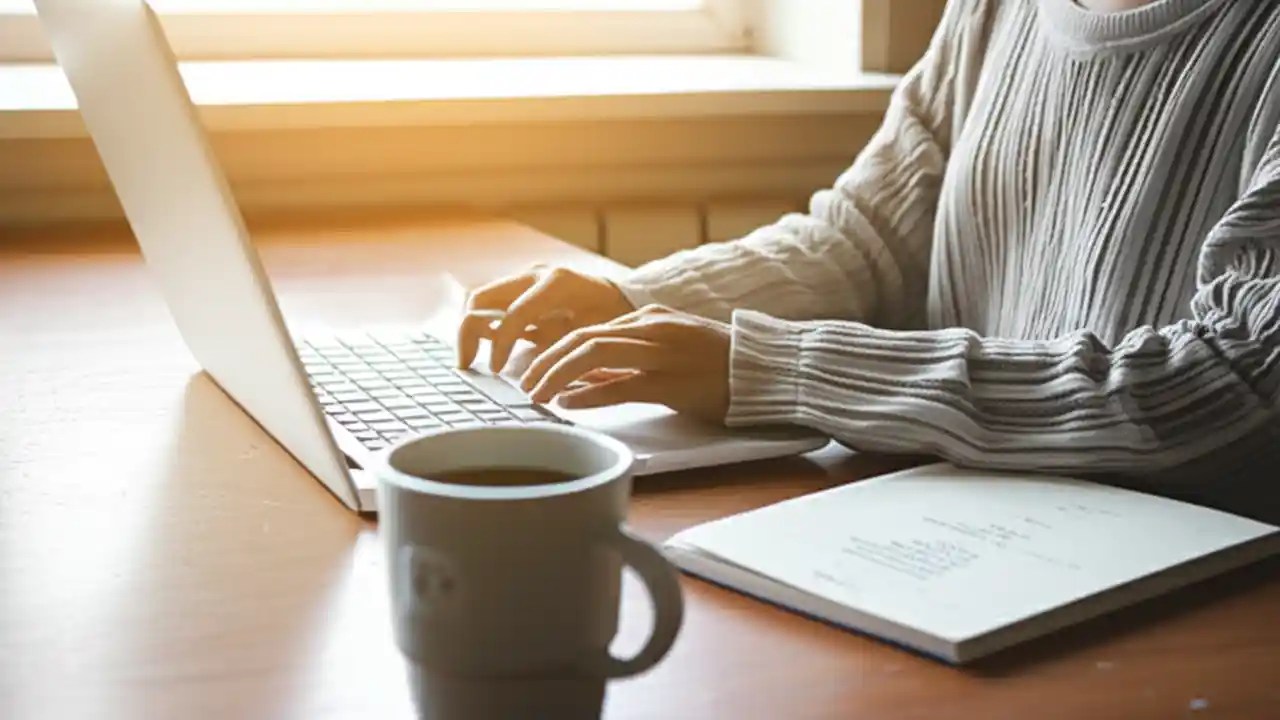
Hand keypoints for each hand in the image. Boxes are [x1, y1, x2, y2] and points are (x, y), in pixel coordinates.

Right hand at [456, 266, 634, 372]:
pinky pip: (491, 308)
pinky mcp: (520, 291)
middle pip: (482, 298)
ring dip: (471, 331)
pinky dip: (483, 329)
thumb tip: (534, 377)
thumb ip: (562, 350)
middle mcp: (535, 275)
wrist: (624, 297)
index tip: (497, 370)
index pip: (513, 313)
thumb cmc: (615, 319)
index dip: (501, 344)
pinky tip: (485, 353)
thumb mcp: (594, 337)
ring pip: (481, 301)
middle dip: (468, 332)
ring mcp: (525, 280)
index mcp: (557, 283)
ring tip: (471, 361)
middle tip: (466, 365)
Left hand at [519, 305, 731, 422]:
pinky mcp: (673, 382)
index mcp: (649, 320)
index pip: (588, 329)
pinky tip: (569, 404)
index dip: (553, 349)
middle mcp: (651, 330)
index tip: (531, 369)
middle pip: (582, 338)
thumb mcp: (668, 351)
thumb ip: (628, 361)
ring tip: (536, 395)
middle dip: (545, 362)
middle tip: (523, 385)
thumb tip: (584, 379)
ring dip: (557, 375)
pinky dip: (590, 394)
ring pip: (594, 355)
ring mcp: (662, 354)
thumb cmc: (717, 366)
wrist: (764, 369)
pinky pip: (621, 385)